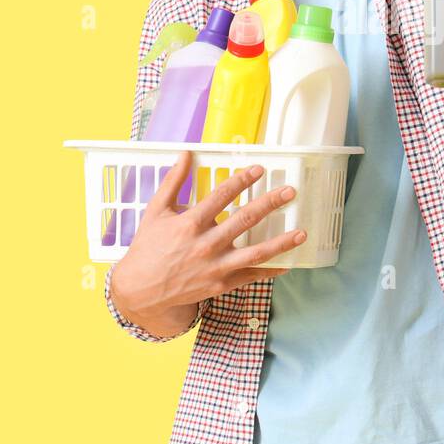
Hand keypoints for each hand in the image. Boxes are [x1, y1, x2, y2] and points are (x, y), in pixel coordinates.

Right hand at [110, 152, 303, 329]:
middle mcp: (206, 245)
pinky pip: (250, 277)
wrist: (141, 290)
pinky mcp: (220, 285)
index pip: (221, 196)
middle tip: (290, 192)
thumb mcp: (156, 211)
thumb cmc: (148, 247)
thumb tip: (185, 153)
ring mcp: (215, 267)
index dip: (241, 180)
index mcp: (190, 223)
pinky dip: (270, 271)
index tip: (259, 169)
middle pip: (244, 220)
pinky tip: (288, 263)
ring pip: (255, 253)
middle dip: (269, 204)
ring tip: (302, 232)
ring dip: (281, 242)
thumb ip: (172, 181)